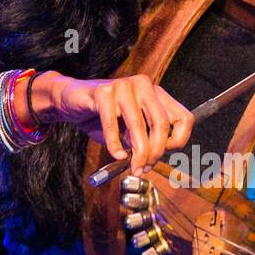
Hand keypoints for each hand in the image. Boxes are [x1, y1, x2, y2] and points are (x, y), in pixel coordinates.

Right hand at [56, 74, 193, 173]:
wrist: (70, 101)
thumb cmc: (102, 118)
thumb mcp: (129, 133)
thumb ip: (144, 142)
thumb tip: (153, 159)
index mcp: (157, 94)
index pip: (184, 118)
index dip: (177, 142)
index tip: (163, 157)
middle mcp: (144, 86)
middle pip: (162, 123)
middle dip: (155, 152)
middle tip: (145, 168)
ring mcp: (124, 86)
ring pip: (139, 125)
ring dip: (137, 153)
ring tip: (133, 167)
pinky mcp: (103, 92)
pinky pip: (112, 124)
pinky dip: (114, 144)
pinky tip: (116, 154)